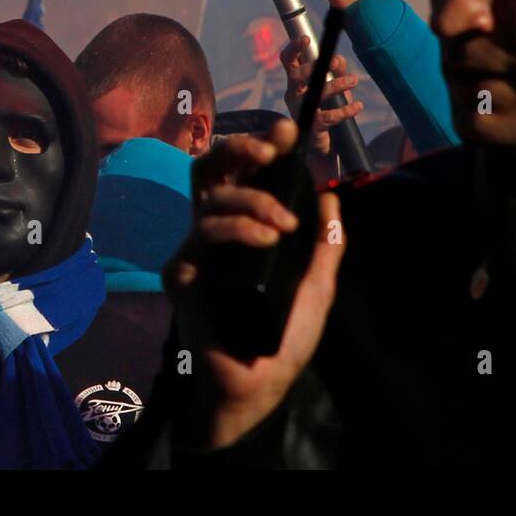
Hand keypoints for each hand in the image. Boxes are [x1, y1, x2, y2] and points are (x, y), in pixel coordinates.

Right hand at [165, 118, 344, 447]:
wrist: (261, 385)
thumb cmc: (284, 335)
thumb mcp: (317, 285)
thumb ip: (327, 245)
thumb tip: (332, 198)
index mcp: (243, 224)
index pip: (242, 172)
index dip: (258, 144)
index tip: (286, 130)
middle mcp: (214, 229)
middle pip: (212, 169)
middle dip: (240, 149)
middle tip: (271, 152)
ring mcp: (196, 249)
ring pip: (213, 198)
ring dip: (253, 200)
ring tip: (284, 223)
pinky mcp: (183, 273)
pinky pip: (204, 235)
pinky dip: (237, 229)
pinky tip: (265, 238)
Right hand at [280, 35, 362, 155]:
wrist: (324, 146)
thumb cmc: (326, 110)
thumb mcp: (333, 87)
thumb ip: (335, 71)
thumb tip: (339, 59)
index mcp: (296, 81)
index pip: (288, 61)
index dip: (294, 48)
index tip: (306, 39)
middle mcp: (293, 94)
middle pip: (296, 75)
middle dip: (316, 66)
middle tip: (337, 61)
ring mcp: (300, 110)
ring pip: (314, 92)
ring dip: (336, 84)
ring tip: (353, 81)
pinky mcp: (311, 126)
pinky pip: (328, 116)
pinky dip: (345, 110)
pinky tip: (357, 106)